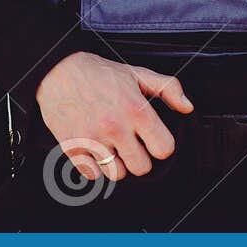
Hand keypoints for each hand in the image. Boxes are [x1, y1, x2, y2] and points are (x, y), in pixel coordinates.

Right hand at [35, 51, 193, 182]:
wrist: (59, 72)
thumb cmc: (99, 73)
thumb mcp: (139, 74)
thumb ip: (169, 88)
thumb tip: (187, 107)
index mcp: (135, 110)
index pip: (164, 149)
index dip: (162, 145)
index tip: (154, 140)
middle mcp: (115, 128)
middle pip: (142, 167)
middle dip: (141, 157)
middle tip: (133, 144)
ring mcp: (93, 140)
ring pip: (117, 174)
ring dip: (117, 163)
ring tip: (113, 146)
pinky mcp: (73, 149)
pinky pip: (92, 175)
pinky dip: (94, 166)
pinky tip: (96, 149)